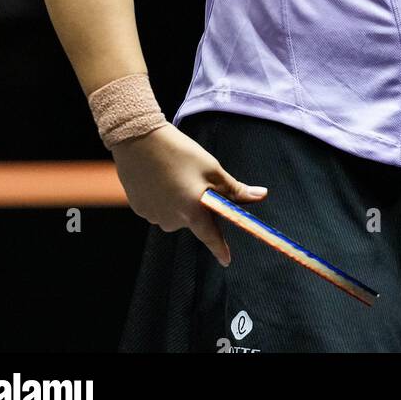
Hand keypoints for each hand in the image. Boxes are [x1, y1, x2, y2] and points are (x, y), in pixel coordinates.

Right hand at [111, 121, 268, 266]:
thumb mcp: (211, 168)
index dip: (220, 249)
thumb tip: (262, 196)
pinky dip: (163, 197)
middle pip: (193, 219)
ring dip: (180, 200)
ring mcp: (154, 216)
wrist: (138, 139)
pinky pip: (159, 208)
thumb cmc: (180, 151)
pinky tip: (159, 177)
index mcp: (193, 210)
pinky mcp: (140, 209)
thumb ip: (234, 189)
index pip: (211, 237)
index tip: (227, 260)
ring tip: (174, 174)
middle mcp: (172, 219)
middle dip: (198, 205)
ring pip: (175, 213)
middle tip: (194, 179)